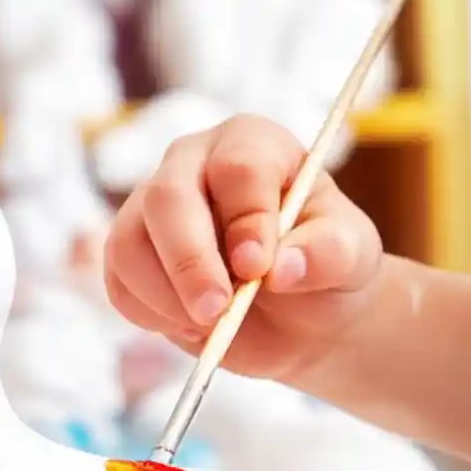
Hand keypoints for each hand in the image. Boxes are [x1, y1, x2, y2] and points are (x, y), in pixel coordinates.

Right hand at [103, 114, 383, 381]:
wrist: (300, 311)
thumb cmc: (324, 264)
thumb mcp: (352, 256)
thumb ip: (327, 254)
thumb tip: (283, 268)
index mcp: (251, 145)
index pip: (236, 169)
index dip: (246, 219)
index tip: (259, 268)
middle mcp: (192, 163)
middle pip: (168, 196)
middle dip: (189, 261)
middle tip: (217, 311)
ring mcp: (151, 206)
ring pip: (129, 241)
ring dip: (164, 294)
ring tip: (210, 325)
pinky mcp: (130, 252)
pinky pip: (118, 281)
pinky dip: (148, 313)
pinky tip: (190, 326)